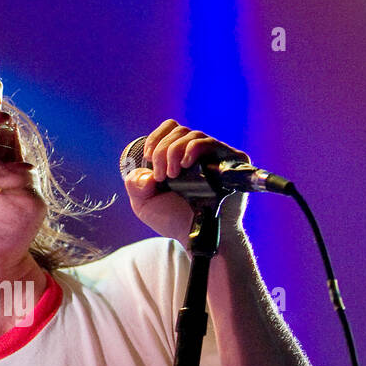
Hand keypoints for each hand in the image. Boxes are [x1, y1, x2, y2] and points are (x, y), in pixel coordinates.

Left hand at [123, 120, 249, 246]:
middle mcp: (198, 153)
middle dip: (162, 151)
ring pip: (193, 135)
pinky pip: (211, 143)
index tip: (148, 158)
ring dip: (174, 151)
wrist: (197, 236)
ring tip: (172, 176)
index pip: (170, 129)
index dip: (156, 138)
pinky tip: (186, 165)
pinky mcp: (230, 160)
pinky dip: (193, 149)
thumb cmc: (174, 220)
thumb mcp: (143, 204)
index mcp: (179, 156)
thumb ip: (134, 184)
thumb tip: (145, 171)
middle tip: (161, 177)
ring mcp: (214, 155)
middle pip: (178, 131)